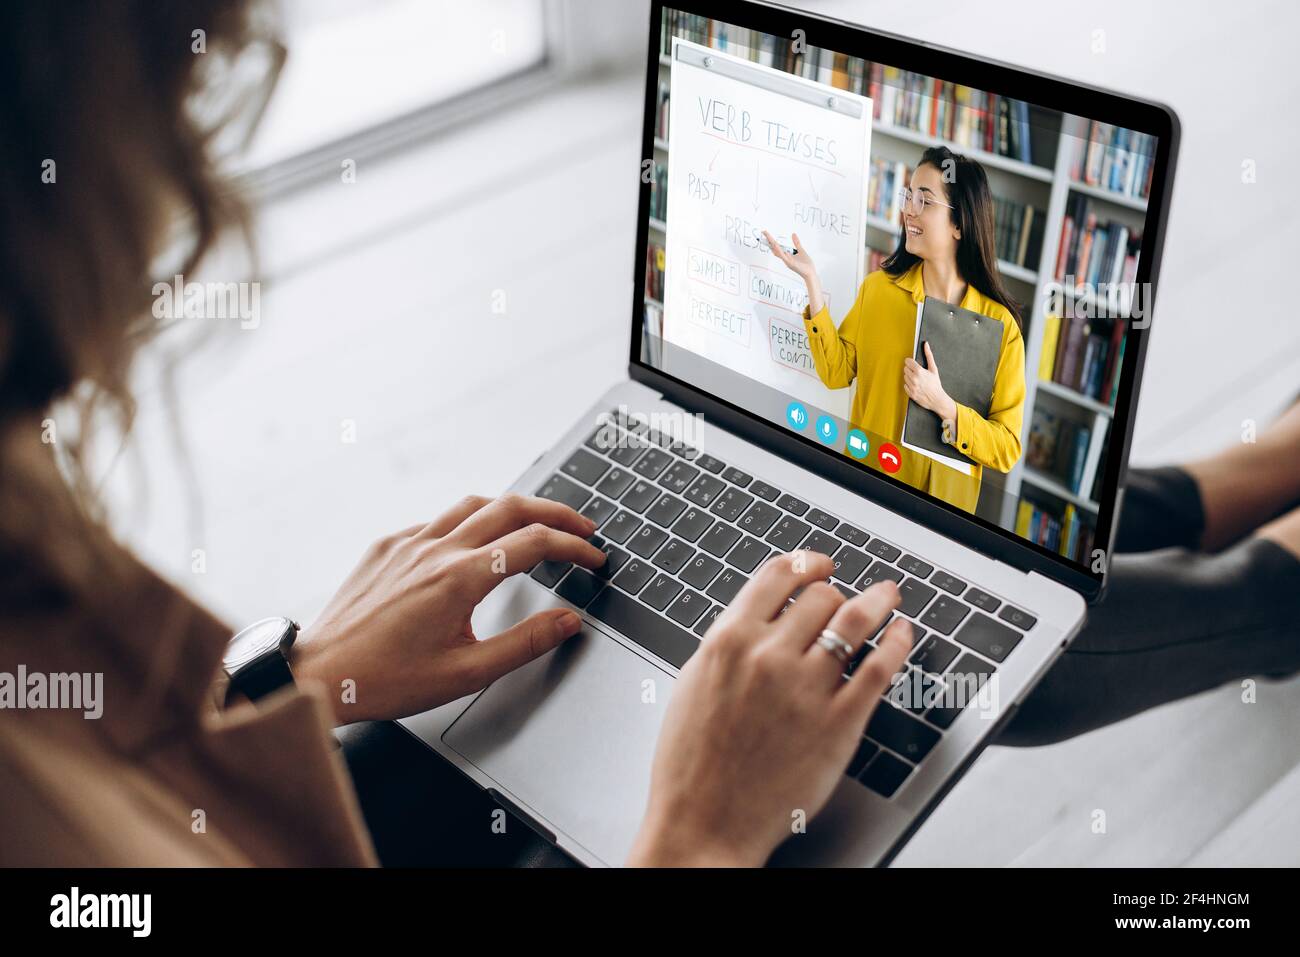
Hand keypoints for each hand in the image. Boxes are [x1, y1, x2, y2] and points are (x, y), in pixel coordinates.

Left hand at [290, 494, 605, 724]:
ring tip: (536, 523)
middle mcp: (435, 550)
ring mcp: (408, 543)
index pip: (534, 544)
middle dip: (555, 514)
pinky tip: (474, 545)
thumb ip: (525, 643)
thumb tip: (568, 621)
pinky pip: (437, 521)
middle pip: (511, 507)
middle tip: (581, 529)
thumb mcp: (466, 673)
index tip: (592, 558)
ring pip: (473, 504)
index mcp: (459, 579)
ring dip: (513, 508)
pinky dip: (469, 523)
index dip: (573, 547)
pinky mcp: (387, 547)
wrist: (320, 674)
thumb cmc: (386, 680)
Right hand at [627, 551, 913, 866]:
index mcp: (728, 641)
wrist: (704, 823)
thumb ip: (728, 645)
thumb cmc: (692, 765)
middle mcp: (768, 656)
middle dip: (837, 593)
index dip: (806, 563)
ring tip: (889, 598)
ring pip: (855, 620)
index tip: (820, 564)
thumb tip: (759, 616)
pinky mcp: (839, 723)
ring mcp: (806, 688)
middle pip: (821, 596)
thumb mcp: (694, 684)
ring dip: (878, 601)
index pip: (778, 576)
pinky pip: (879, 668)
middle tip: (846, 599)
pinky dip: (897, 643)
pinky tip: (901, 635)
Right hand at [762, 229, 824, 314]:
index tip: (766, 233)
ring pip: (777, 250)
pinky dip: (778, 250)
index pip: (777, 246)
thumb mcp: (801, 250)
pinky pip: (782, 256)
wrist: (810, 273)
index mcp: (786, 255)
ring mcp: (786, 260)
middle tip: (763, 232)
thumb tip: (793, 234)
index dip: (771, 239)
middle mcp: (785, 257)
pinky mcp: (789, 263)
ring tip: (767, 236)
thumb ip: (796, 243)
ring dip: (772, 243)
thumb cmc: (806, 264)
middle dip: (769, 240)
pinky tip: (775, 245)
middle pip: (774, 247)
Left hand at [903, 341, 956, 421]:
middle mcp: (913, 379)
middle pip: (905, 369)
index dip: (911, 362)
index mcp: (919, 371)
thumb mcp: (934, 368)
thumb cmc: (936, 383)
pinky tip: (916, 386)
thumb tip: (926, 344)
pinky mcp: (910, 393)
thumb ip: (929, 355)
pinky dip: (909, 385)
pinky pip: (905, 385)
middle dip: (911, 370)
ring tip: (918, 380)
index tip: (914, 364)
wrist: (937, 399)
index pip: (907, 361)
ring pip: (904, 377)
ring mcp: (911, 386)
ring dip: (910, 377)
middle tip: (918, 373)